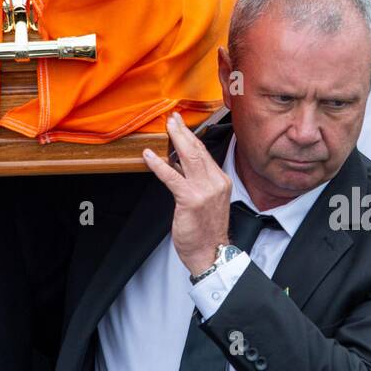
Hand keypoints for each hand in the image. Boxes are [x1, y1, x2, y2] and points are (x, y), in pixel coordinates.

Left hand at [143, 113, 231, 276]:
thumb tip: (177, 163)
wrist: (210, 252)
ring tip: (166, 126)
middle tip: (173, 118)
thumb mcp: (205, 200)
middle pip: (198, 150)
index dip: (191, 137)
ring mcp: (204, 191)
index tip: (181, 125)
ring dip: (176, 139)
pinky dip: (159, 165)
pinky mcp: (190, 199)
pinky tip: (149, 156)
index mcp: (220, 181)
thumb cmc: (206, 229)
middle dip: (183, 132)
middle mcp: (216, 183)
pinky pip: (172, 177)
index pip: (204, 153)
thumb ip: (194, 180)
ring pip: (188, 158)